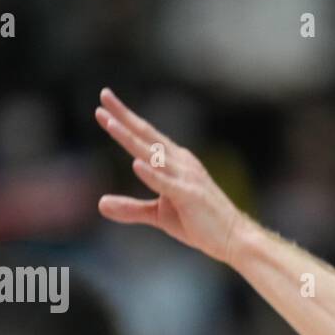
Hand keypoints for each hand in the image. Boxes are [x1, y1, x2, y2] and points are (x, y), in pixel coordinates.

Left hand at [94, 88, 247, 263]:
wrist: (234, 239)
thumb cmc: (199, 223)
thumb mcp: (159, 215)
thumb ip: (130, 207)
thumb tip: (100, 204)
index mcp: (175, 162)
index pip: (146, 136)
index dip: (125, 119)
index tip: (104, 103)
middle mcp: (181, 163)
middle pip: (147, 136)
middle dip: (124, 116)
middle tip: (104, 95)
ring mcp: (187, 178)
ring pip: (153, 154)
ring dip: (131, 138)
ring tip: (110, 123)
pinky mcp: (191, 197)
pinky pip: (167, 184)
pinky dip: (153, 174)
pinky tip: (136, 164)